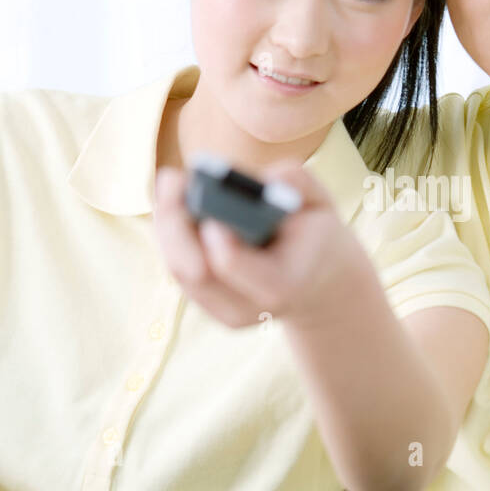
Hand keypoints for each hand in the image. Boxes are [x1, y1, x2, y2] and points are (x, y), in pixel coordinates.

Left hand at [153, 161, 364, 329]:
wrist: (320, 284)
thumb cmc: (316, 237)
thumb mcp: (321, 204)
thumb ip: (297, 182)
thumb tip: (257, 178)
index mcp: (282, 286)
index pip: (229, 264)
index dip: (212, 229)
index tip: (209, 195)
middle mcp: (249, 309)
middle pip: (193, 270)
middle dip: (175, 222)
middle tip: (173, 178)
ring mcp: (226, 312)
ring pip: (179, 269)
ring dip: (169, 224)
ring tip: (173, 183)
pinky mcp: (210, 307)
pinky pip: (179, 269)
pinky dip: (173, 235)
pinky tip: (176, 204)